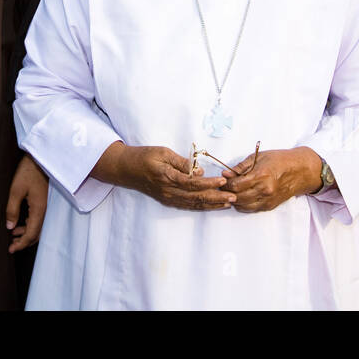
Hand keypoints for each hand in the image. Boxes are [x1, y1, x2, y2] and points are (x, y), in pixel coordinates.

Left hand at [6, 154, 48, 252]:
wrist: (41, 158)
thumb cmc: (28, 172)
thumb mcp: (16, 190)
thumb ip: (12, 209)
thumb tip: (9, 226)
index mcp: (38, 210)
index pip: (31, 234)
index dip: (21, 244)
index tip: (11, 249)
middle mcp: (44, 211)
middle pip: (36, 234)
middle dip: (24, 242)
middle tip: (11, 246)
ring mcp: (45, 206)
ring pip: (38, 227)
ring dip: (26, 233)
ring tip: (13, 235)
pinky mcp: (44, 201)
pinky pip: (38, 219)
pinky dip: (29, 225)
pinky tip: (20, 222)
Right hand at [93, 142, 236, 210]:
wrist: (125, 168)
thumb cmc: (144, 156)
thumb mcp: (162, 152)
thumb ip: (181, 162)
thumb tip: (198, 171)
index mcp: (167, 178)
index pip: (192, 183)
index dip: (209, 183)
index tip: (223, 181)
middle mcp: (168, 192)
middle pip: (196, 198)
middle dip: (216, 198)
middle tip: (233, 196)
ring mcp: (168, 198)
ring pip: (193, 204)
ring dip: (212, 204)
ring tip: (228, 203)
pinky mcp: (167, 200)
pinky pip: (187, 206)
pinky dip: (201, 206)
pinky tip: (212, 205)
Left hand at [223, 147, 320, 212]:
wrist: (300, 171)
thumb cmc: (280, 160)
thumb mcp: (259, 157)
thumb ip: (241, 167)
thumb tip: (226, 174)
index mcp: (261, 176)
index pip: (236, 185)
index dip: (225, 184)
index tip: (222, 180)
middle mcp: (264, 190)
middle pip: (238, 198)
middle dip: (227, 192)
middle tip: (223, 187)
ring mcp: (268, 200)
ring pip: (243, 206)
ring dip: (234, 200)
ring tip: (231, 192)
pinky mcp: (270, 206)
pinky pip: (251, 209)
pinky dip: (243, 204)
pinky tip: (241, 196)